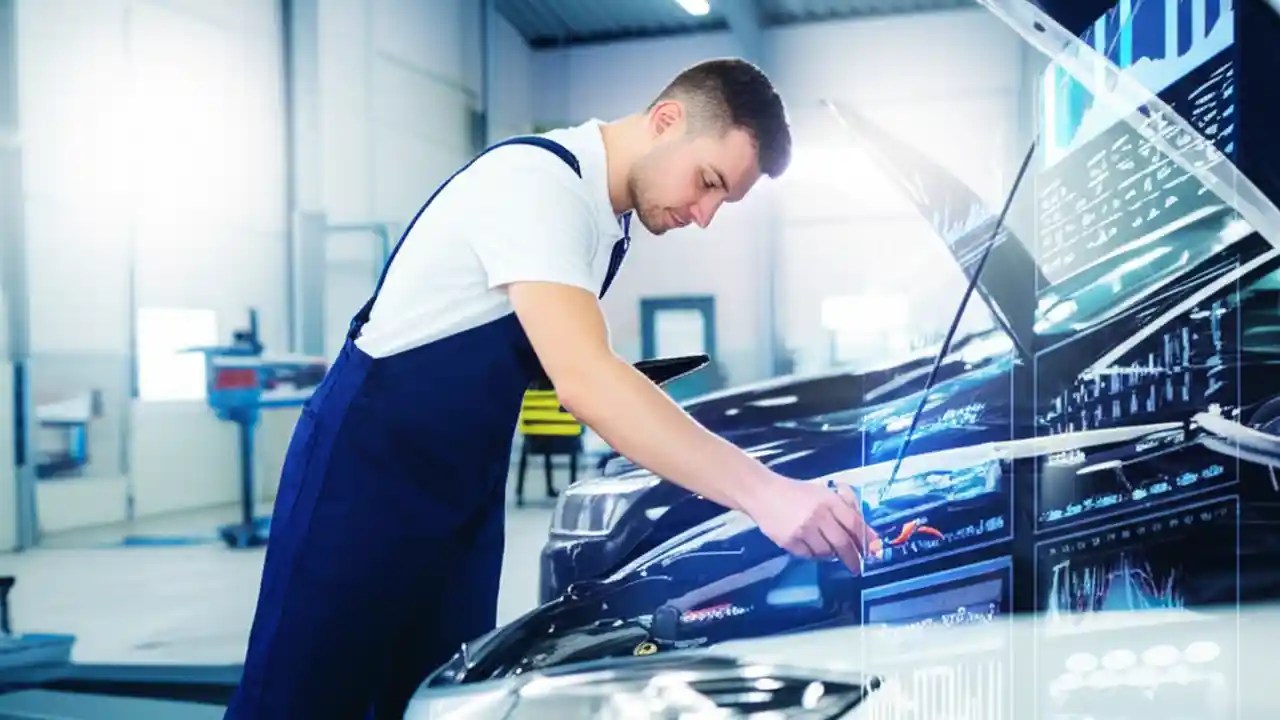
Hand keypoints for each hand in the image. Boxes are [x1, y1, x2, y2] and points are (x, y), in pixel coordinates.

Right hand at [741, 474, 880, 573]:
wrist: (763, 493)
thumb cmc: (796, 492)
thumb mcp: (823, 492)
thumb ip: (844, 507)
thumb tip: (865, 531)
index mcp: (829, 501)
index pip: (854, 524)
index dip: (866, 540)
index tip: (872, 552)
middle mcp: (819, 516)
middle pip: (843, 543)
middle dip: (853, 559)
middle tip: (857, 568)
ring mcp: (803, 530)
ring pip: (826, 552)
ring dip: (830, 554)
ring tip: (826, 548)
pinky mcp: (789, 541)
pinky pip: (809, 555)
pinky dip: (813, 554)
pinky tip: (809, 545)